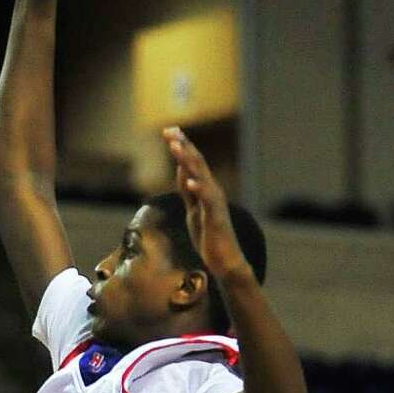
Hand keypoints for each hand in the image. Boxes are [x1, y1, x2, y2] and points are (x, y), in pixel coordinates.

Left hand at [163, 127, 249, 282]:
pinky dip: (199, 190)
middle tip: (170, 131)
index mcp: (205, 190)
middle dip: (183, 146)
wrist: (225, 261)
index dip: (182, 146)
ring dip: (188, 161)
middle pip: (197, 163)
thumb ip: (189, 192)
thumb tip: (181, 172)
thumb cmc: (210, 238)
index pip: (192, 163)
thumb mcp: (193, 211)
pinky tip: (189, 182)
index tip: (168, 131)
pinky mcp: (216, 218)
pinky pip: (207, 201)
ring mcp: (215, 203)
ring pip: (201, 177)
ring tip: (176, 147)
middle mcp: (212, 191)